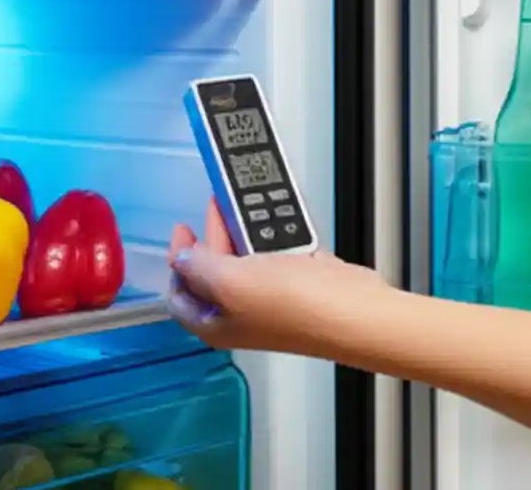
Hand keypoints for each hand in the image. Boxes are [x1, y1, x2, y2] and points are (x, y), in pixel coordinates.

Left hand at [167, 199, 395, 357]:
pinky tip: (277, 225)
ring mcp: (272, 302)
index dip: (177, 261)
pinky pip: (279, 259)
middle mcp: (241, 316)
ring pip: (247, 264)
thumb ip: (199, 265)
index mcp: (215, 323)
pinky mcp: (300, 288)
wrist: (353, 311)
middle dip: (212, 240)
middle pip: (213, 276)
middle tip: (216, 208)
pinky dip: (276, 240)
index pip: (179, 294)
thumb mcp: (230, 280)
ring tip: (244, 208)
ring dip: (244, 235)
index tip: (183, 228)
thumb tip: (183, 258)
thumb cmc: (294, 305)